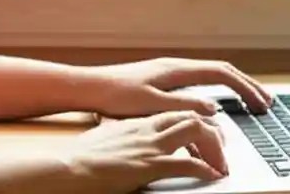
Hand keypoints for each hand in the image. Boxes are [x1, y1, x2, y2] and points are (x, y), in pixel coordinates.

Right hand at [60, 110, 228, 191]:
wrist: (68, 168)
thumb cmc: (81, 157)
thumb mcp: (104, 137)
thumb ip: (117, 132)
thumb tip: (115, 131)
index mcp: (139, 122)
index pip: (177, 113)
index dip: (197, 123)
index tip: (206, 136)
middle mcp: (148, 129)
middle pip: (192, 117)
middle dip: (213, 132)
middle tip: (221, 150)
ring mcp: (150, 146)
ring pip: (196, 131)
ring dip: (214, 148)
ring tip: (220, 164)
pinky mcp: (149, 165)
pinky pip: (187, 164)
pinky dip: (204, 169)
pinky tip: (210, 176)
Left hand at [84, 57, 271, 118]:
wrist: (90, 86)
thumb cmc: (115, 96)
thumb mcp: (151, 104)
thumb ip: (183, 105)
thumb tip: (214, 108)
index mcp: (177, 70)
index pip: (221, 74)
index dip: (245, 88)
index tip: (261, 103)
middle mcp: (176, 66)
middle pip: (221, 71)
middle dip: (246, 85)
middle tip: (266, 101)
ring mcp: (170, 71)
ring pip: (211, 74)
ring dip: (233, 86)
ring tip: (250, 100)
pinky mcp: (163, 79)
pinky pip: (200, 80)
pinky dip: (217, 89)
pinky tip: (219, 101)